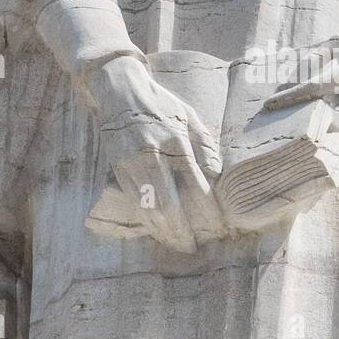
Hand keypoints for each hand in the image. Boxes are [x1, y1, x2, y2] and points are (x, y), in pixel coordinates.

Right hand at [88, 55, 223, 252]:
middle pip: (172, 204)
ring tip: (178, 245)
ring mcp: (134, 163)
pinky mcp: (119, 167)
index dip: (208, 211)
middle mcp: (155, 154)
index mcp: (178, 141)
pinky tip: (157, 231)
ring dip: (165, 231)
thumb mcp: (189, 116)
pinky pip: (134, 202)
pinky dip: (147, 221)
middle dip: (185, 230)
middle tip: (196, 247)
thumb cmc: (161, 104)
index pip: (197, 186)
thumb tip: (217, 174)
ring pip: (150, 208)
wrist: (120, 91)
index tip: (219, 228)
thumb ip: (204, 143)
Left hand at [263, 9, 338, 151]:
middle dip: (304, 125)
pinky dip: (334, 141)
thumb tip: (282, 82)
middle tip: (277, 130)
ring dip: (317, 136)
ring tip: (292, 140)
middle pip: (328, 118)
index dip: (290, 97)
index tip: (268, 105)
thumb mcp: (336, 41)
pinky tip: (314, 143)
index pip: (315, 87)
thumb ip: (310, 60)